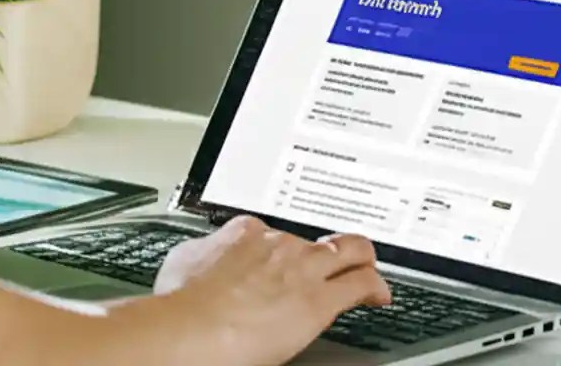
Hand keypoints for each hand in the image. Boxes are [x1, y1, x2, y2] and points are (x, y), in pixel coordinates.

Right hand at [155, 216, 390, 364]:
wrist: (192, 328)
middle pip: (318, 237)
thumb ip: (202, 254)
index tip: (285, 260)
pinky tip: (378, 296)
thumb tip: (199, 257)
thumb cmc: (182, 303)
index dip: (283, 247)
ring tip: (369, 270)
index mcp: (246, 232)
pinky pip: (361, 284)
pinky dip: (375, 288)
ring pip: (351, 250)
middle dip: (333, 246)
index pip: (275, 232)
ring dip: (363, 260)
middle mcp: (280, 243)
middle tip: (341, 258)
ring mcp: (303, 268)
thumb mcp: (182, 260)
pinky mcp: (319, 300)